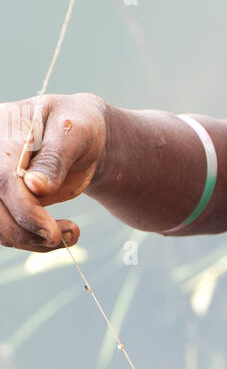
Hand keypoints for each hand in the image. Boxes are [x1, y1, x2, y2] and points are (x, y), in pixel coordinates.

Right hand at [0, 93, 107, 250]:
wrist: (76, 137)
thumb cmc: (76, 127)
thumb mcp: (75, 132)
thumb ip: (56, 157)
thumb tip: (35, 186)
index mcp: (0, 133)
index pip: (2, 178)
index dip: (24, 208)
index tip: (51, 230)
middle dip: (28, 232)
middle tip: (65, 235)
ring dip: (31, 241)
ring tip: (67, 234)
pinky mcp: (2, 202)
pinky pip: (6, 231)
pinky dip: (31, 241)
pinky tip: (58, 235)